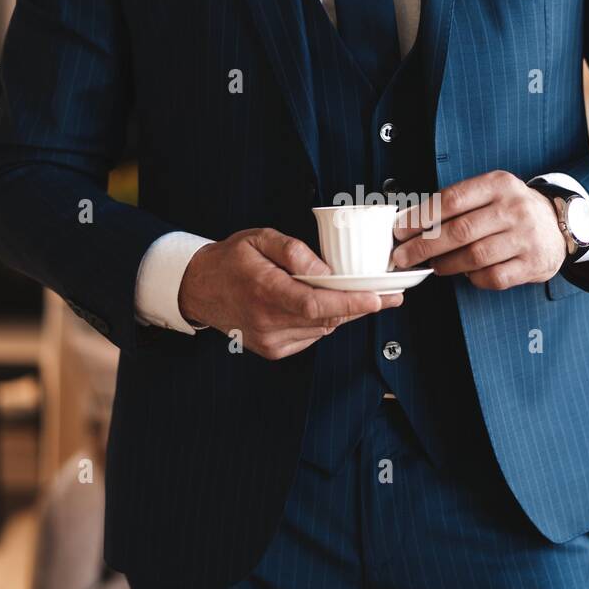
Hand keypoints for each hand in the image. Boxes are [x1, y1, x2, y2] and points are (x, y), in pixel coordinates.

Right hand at [179, 228, 401, 359]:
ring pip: (322, 330)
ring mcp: (270, 341)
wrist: (199, 288)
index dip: (352, 303)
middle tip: (388, 296)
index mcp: (266, 291)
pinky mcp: (272, 350)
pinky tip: (318, 306)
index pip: (317, 304)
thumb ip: (294, 252)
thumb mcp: (260, 239)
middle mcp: (268, 322)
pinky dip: (322, 322)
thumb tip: (326, 270)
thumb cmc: (231, 260)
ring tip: (355, 296)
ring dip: (341, 314)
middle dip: (360, 307)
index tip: (379, 298)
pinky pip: (310, 337)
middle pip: (327, 319)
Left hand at [391, 170, 565, 290]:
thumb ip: (457, 203)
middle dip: (424, 246)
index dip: (421, 217)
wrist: (560, 223)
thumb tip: (411, 223)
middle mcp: (514, 208)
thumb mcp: (491, 192)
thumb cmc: (512, 209)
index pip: (452, 200)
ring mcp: (526, 237)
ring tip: (433, 266)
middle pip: (460, 231)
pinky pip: (493, 277)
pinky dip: (474, 279)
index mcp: (498, 184)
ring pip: (475, 257)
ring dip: (446, 264)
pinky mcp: (533, 263)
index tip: (399, 231)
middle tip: (403, 256)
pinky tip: (466, 274)